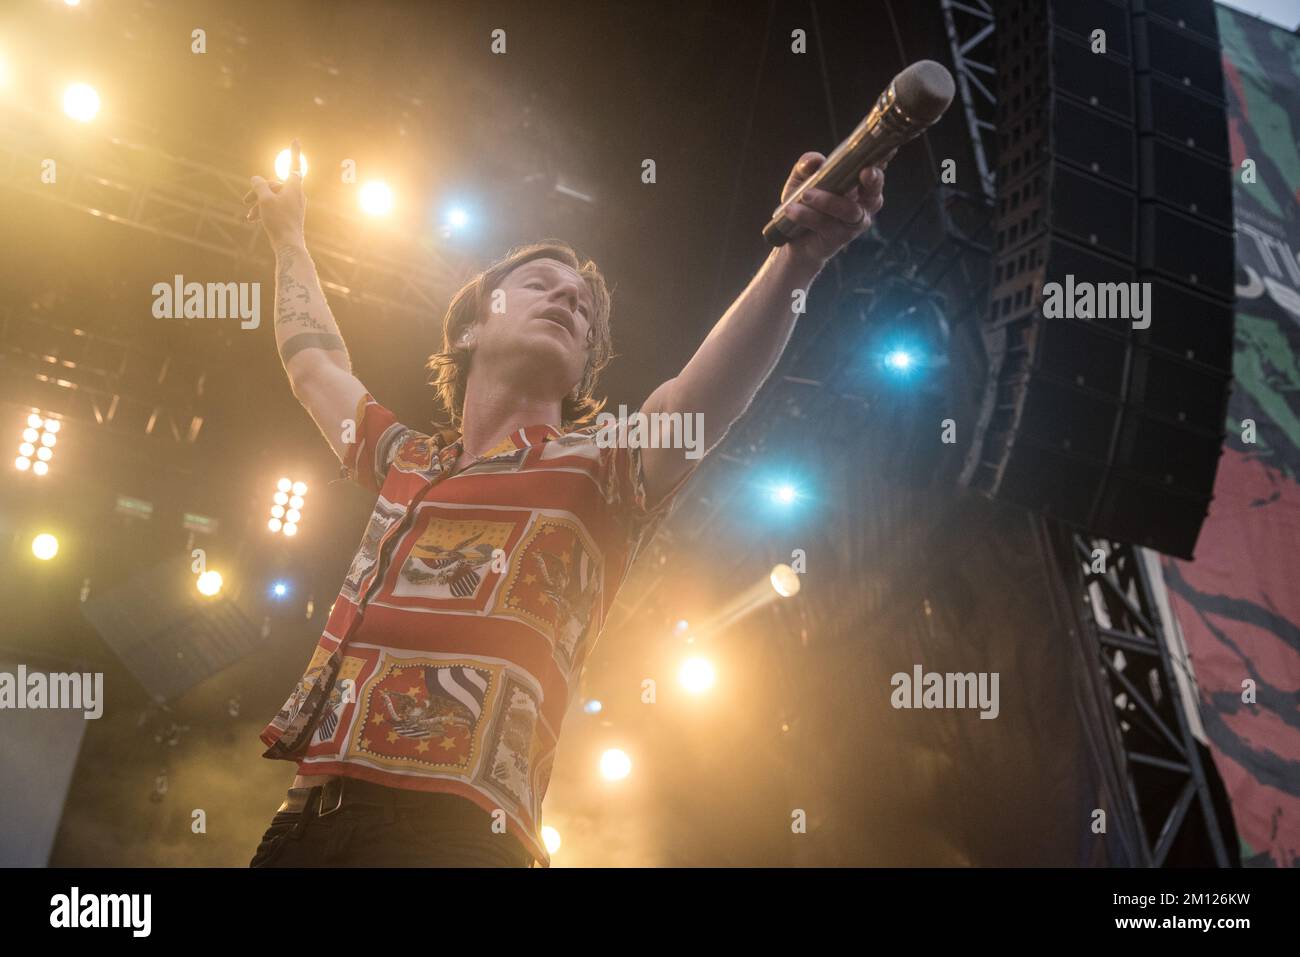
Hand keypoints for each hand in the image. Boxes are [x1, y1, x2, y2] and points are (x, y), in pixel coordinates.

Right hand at [244, 137, 305, 245]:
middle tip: (245, 200)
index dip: (294, 152)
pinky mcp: (290, 215)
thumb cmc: (279, 221)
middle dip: (258, 191)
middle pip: (274, 185)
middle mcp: (296, 194)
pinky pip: (275, 207)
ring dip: (258, 204)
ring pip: (272, 198)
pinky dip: (264, 211)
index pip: (293, 164)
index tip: (296, 140)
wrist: (289, 245)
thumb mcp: (265, 199)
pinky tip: (253, 220)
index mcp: (294, 186)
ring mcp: (294, 205)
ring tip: (249, 216)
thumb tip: (256, 178)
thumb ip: (259, 185)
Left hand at [777, 149, 890, 268]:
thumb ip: (807, 166)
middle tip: (866, 171)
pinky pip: (827, 225)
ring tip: (805, 195)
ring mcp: (853, 223)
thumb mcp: (801, 179)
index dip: (883, 158)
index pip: (876, 168)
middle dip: (874, 180)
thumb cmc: (804, 202)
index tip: (887, 149)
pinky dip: (808, 216)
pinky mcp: (839, 238)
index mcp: (859, 184)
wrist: (793, 238)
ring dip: (828, 201)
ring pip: (850, 211)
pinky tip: (791, 210)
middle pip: (874, 192)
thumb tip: (814, 160)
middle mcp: (863, 203)